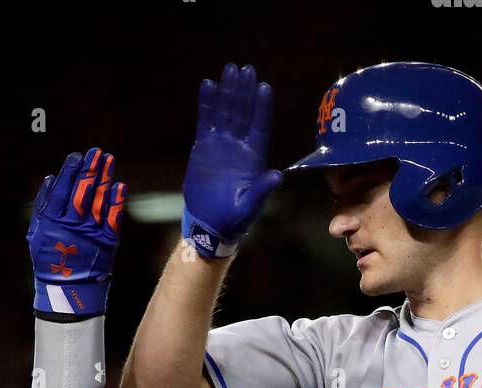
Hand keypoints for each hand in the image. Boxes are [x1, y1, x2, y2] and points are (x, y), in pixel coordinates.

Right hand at [27, 148, 125, 316]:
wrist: (68, 291)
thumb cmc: (50, 260)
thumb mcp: (36, 234)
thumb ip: (43, 206)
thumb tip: (50, 178)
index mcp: (53, 222)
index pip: (63, 191)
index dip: (70, 172)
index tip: (76, 157)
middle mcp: (72, 225)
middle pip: (82, 192)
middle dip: (90, 171)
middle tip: (97, 153)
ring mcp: (91, 233)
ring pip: (99, 201)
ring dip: (104, 179)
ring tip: (108, 160)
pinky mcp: (107, 242)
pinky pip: (113, 219)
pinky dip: (116, 202)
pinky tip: (120, 186)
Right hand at [181, 62, 282, 259]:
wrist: (210, 223)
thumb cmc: (234, 219)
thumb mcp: (249, 206)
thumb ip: (261, 190)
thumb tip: (277, 176)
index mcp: (254, 158)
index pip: (260, 127)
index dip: (262, 108)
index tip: (263, 87)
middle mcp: (239, 146)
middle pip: (243, 113)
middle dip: (244, 91)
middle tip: (245, 69)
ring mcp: (222, 144)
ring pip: (226, 112)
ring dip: (228, 91)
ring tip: (229, 69)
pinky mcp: (204, 146)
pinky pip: (206, 121)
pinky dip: (206, 104)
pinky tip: (208, 85)